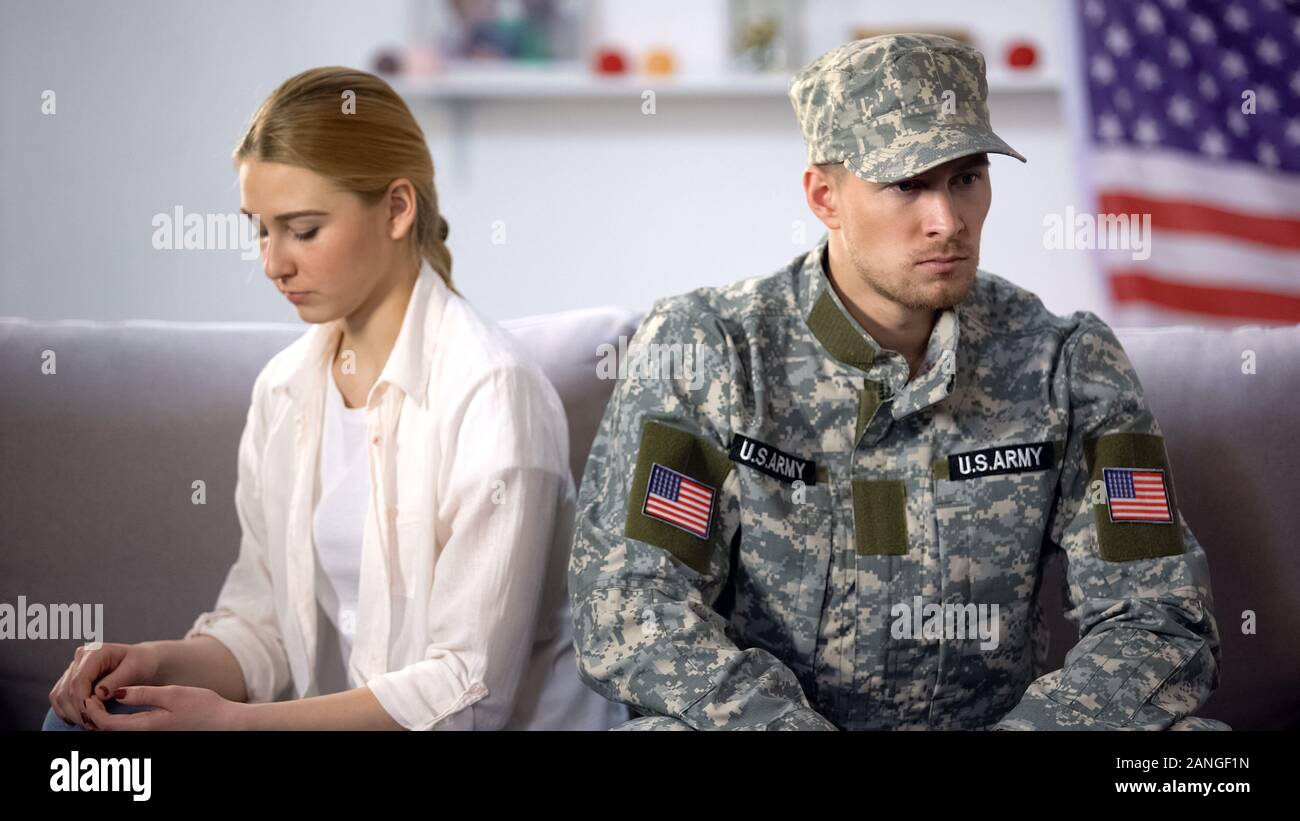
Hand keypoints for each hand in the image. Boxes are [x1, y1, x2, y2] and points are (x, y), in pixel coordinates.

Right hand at [48, 642, 160, 728]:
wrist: (143, 662)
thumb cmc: (142, 663)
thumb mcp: (135, 669)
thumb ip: (115, 680)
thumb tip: (97, 694)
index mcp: (95, 652)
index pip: (79, 680)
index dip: (83, 701)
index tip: (93, 716)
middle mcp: (80, 658)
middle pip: (66, 690)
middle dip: (78, 711)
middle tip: (94, 725)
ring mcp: (73, 669)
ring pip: (59, 696)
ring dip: (72, 713)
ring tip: (90, 724)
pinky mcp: (70, 680)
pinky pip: (59, 699)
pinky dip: (67, 712)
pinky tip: (81, 719)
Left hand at [83, 685, 245, 730]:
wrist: (223, 722)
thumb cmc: (202, 707)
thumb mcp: (173, 694)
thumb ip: (143, 694)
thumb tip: (115, 692)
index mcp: (146, 726)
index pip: (106, 724)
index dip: (91, 711)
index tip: (88, 694)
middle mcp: (144, 735)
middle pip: (106, 730)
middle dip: (92, 714)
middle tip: (87, 694)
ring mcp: (148, 735)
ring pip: (115, 729)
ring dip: (101, 717)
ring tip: (97, 697)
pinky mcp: (153, 731)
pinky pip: (126, 728)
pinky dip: (114, 719)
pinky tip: (115, 705)